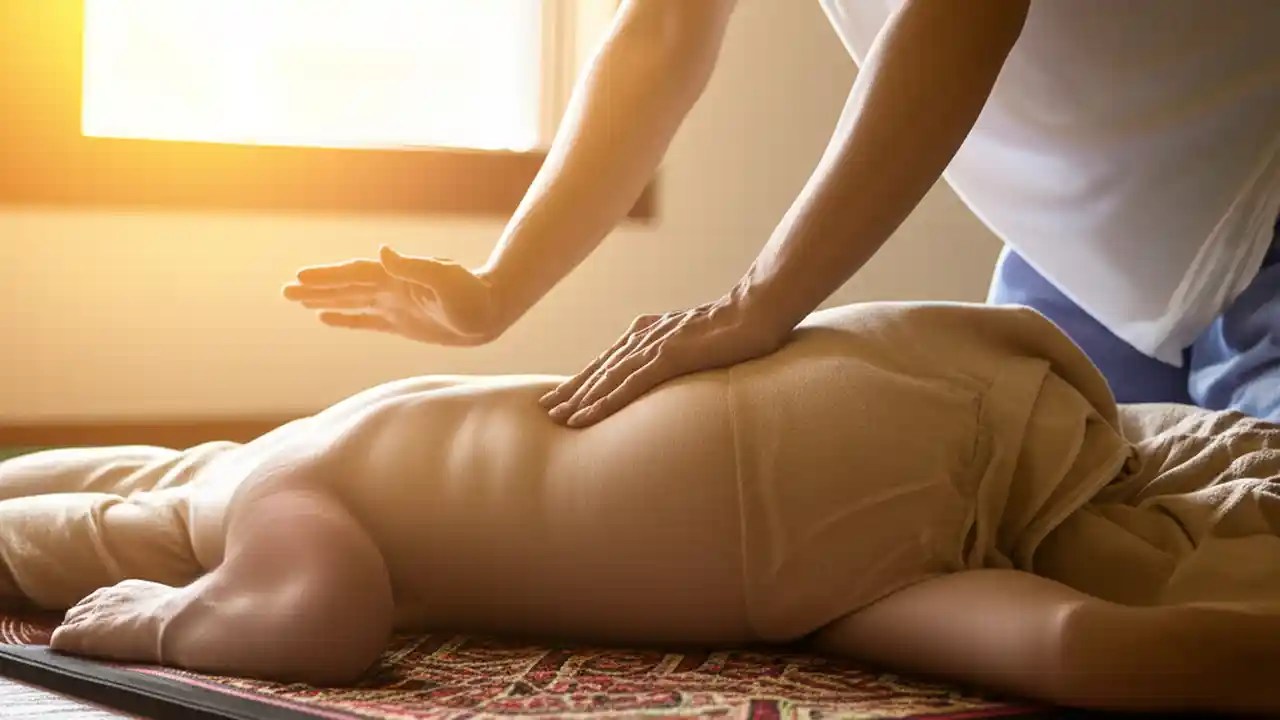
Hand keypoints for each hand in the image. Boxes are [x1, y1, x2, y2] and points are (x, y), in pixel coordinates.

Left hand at [51, 579, 186, 664]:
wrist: (179, 621)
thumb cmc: (185, 616)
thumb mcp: (172, 604)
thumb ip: (161, 607)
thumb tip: (175, 615)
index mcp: (127, 589)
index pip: (101, 599)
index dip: (100, 614)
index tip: (108, 626)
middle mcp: (106, 597)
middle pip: (80, 609)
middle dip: (82, 622)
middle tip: (91, 640)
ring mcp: (92, 614)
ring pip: (68, 622)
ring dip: (72, 633)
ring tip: (80, 650)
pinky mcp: (81, 634)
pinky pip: (59, 639)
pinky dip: (63, 646)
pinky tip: (72, 656)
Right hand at [283, 246, 507, 345]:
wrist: (491, 312)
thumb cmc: (472, 295)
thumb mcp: (445, 280)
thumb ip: (413, 266)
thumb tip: (382, 251)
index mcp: (396, 275)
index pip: (354, 274)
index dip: (328, 276)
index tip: (300, 278)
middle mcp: (390, 287)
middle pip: (345, 287)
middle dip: (316, 288)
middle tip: (284, 290)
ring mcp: (394, 304)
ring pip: (351, 302)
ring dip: (324, 301)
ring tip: (296, 300)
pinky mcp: (401, 323)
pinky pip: (366, 320)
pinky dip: (345, 319)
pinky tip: (325, 318)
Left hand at [540, 294, 790, 427]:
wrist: (756, 310)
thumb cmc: (732, 329)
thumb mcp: (693, 341)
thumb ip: (673, 353)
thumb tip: (665, 369)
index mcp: (647, 332)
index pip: (607, 362)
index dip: (582, 381)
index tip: (559, 398)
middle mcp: (644, 336)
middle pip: (599, 369)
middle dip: (570, 391)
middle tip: (544, 411)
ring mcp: (656, 345)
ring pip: (608, 378)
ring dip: (581, 400)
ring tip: (558, 418)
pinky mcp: (670, 356)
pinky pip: (632, 384)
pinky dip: (606, 401)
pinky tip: (589, 415)